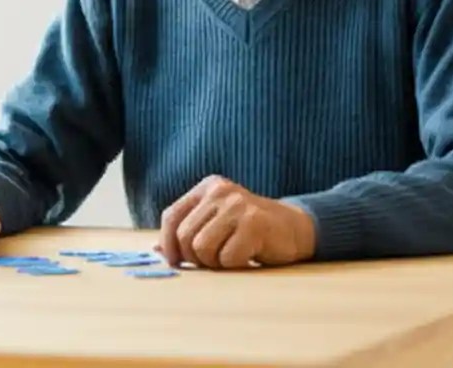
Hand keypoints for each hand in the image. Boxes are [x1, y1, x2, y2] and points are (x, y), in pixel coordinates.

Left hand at [156, 175, 315, 269]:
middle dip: (196, 258)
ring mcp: (237, 205)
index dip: (167, 243)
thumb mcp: (216, 222)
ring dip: (216, 263)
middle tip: (215, 260)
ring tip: (232, 255)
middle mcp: (220, 191)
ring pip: (202, 248)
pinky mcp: (254, 223)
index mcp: (207, 188)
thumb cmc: (249, 230)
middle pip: (185, 237)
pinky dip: (236, 265)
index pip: (171, 216)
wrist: (295, 228)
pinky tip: (249, 255)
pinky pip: (228, 258)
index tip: (175, 261)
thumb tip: (157, 250)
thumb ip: (189, 230)